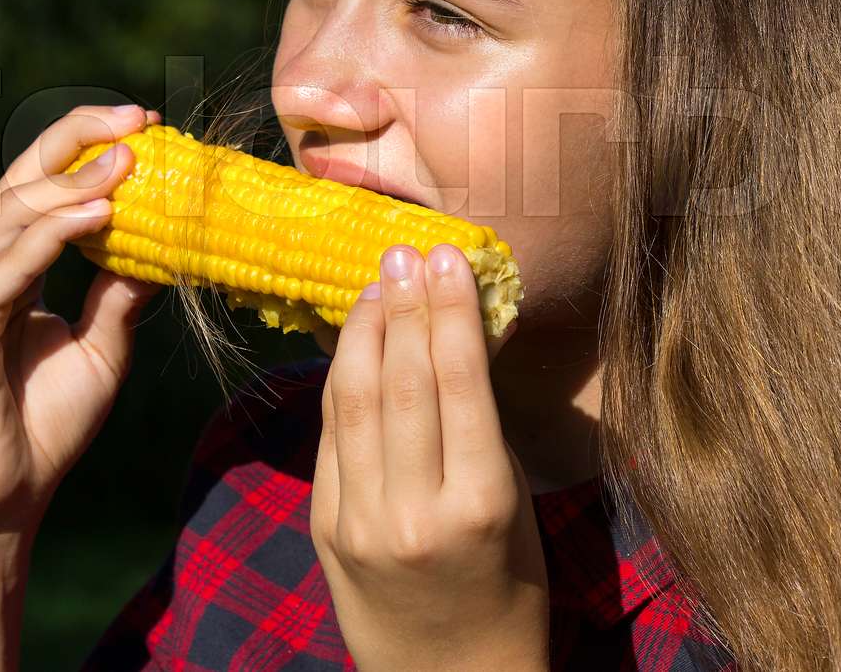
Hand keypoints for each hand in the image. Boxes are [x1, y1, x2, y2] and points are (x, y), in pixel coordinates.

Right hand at [0, 103, 162, 541]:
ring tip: (130, 160)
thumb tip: (165, 244)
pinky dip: (51, 234)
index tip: (147, 125)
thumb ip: (120, 292)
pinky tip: (98, 214)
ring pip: (15, 212)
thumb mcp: (101, 345)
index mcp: (6, 263)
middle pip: (23, 177)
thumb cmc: (42, 425)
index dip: (88, 147)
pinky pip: (7, 265)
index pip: (42, 182)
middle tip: (138, 119)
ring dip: (74, 181)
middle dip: (80, 139)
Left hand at [310, 243, 546, 671]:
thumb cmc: (510, 590)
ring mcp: (359, 520)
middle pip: (400, 382)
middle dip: (404, 306)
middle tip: (409, 251)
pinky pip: (332, 433)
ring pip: (353, 399)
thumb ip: (482, 428)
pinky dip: (342, 375)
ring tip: (380, 279)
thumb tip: (463, 335)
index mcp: (478, 505)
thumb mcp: (515, 506)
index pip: (458, 384)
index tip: (450, 258)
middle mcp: (412, 510)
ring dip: (365, 328)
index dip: (451, 313)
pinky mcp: (325, 526)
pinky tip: (356, 337)